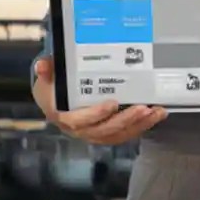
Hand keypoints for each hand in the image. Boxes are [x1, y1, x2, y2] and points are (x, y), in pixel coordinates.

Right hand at [31, 55, 167, 144]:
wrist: (55, 101)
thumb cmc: (53, 87)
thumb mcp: (47, 78)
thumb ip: (46, 70)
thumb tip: (43, 64)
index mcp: (63, 117)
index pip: (79, 120)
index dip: (96, 114)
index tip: (112, 103)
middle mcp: (80, 130)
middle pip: (104, 130)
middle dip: (125, 120)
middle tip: (143, 108)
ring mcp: (95, 133)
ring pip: (118, 134)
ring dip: (139, 125)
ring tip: (156, 112)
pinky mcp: (108, 133)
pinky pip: (126, 134)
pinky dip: (142, 126)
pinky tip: (155, 115)